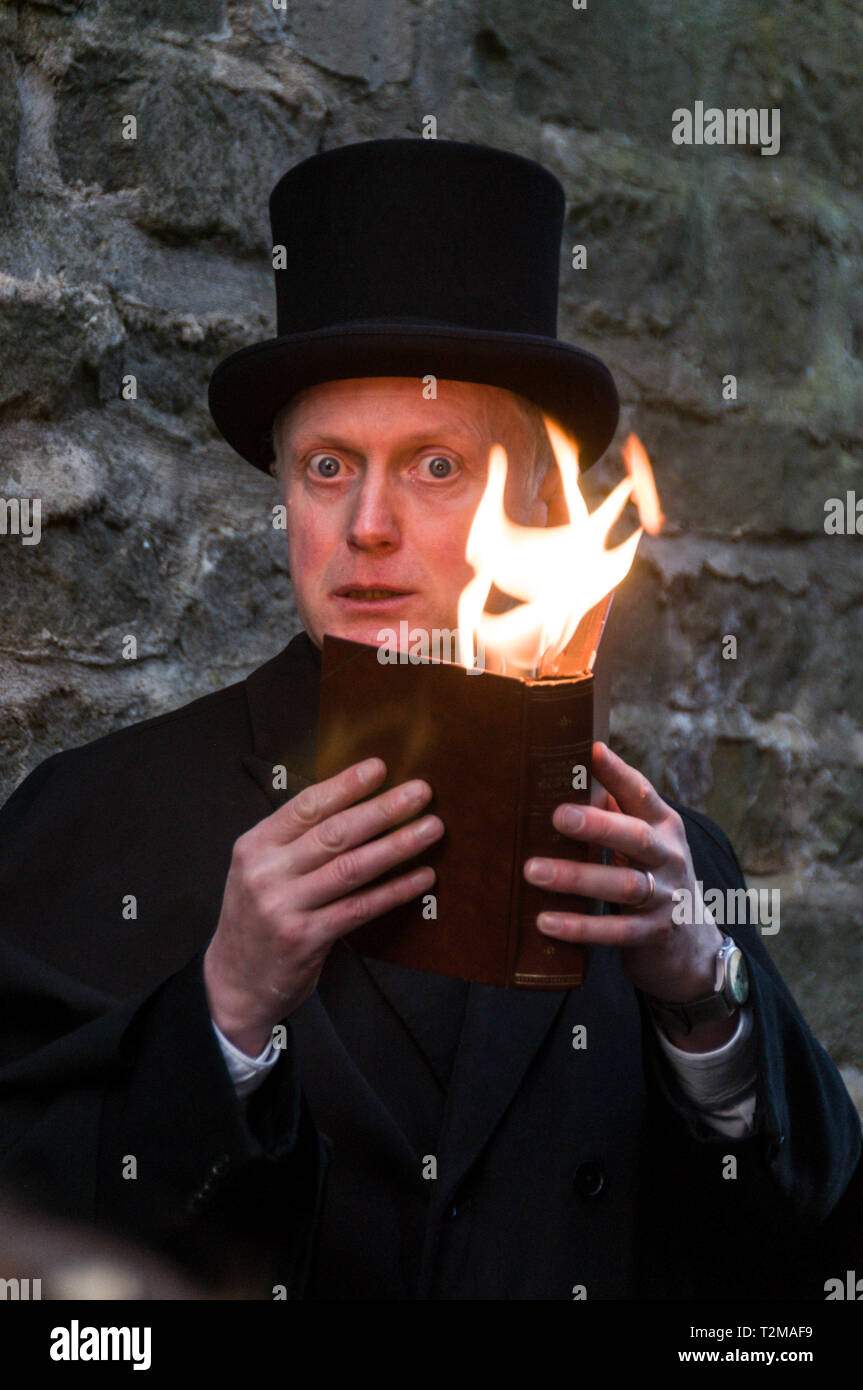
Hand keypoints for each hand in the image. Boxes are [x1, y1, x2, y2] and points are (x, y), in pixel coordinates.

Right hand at [203, 758, 441, 1054]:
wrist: (232, 981)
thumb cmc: (257, 916)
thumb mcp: (260, 869)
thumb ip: (295, 840)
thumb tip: (354, 802)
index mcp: (255, 846)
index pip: (305, 807)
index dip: (345, 786)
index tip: (379, 768)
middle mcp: (267, 873)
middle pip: (334, 834)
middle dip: (382, 809)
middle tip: (420, 792)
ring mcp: (285, 907)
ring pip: (351, 869)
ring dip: (397, 846)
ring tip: (430, 829)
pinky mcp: (305, 938)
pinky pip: (359, 909)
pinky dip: (394, 891)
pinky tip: (421, 878)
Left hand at [523, 741, 733, 1050]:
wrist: (690, 942)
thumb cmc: (651, 875)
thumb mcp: (642, 840)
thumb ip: (614, 811)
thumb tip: (568, 774)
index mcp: (663, 825)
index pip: (641, 792)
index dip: (617, 772)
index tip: (591, 750)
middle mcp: (668, 856)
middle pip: (635, 836)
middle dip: (597, 825)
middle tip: (557, 815)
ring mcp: (665, 896)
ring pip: (623, 884)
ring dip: (576, 877)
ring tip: (533, 871)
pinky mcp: (652, 933)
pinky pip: (615, 930)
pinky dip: (580, 927)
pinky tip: (545, 922)